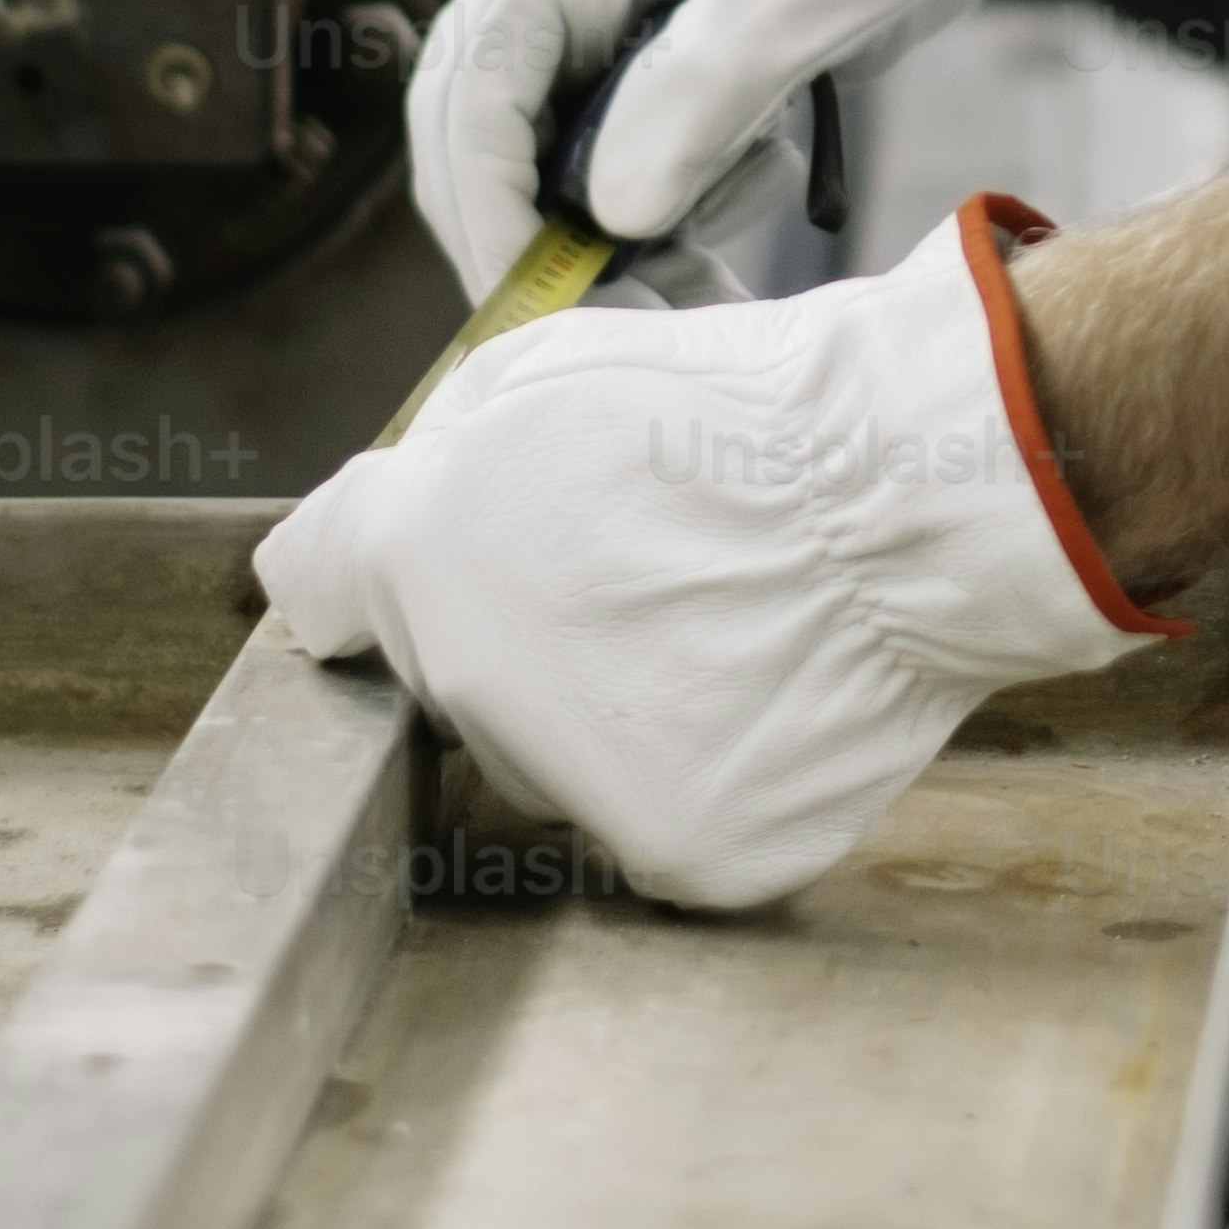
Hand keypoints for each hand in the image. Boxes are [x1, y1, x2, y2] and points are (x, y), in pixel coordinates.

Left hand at [256, 200, 1159, 909]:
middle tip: (631, 566)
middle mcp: (477, 693)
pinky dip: (695, 775)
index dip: (374, 568)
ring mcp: (581, 790)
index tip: (419, 571)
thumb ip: (423, 465)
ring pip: (545, 767)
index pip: (317, 590)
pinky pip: (650, 825)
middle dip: (508, 634)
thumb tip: (362, 537)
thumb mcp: (542, 374)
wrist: (912, 502)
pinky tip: (752, 696)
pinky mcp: (683, 854)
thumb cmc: (740, 419)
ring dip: (598, 715)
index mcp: (425, 556)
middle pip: (446, 683)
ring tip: (710, 626)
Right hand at [407, 0, 1162, 301]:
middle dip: (557, 245)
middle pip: (497, 147)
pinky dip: (681, 217)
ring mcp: (617, 34)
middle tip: (647, 317)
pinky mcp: (673, 76)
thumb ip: (701, 90)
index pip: (467, 87)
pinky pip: (637, 174)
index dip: (481, 203)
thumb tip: (611, 214)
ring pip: (567, 177)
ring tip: (730, 249)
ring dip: (631, 241)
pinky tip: (766, 184)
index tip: (540, 302)